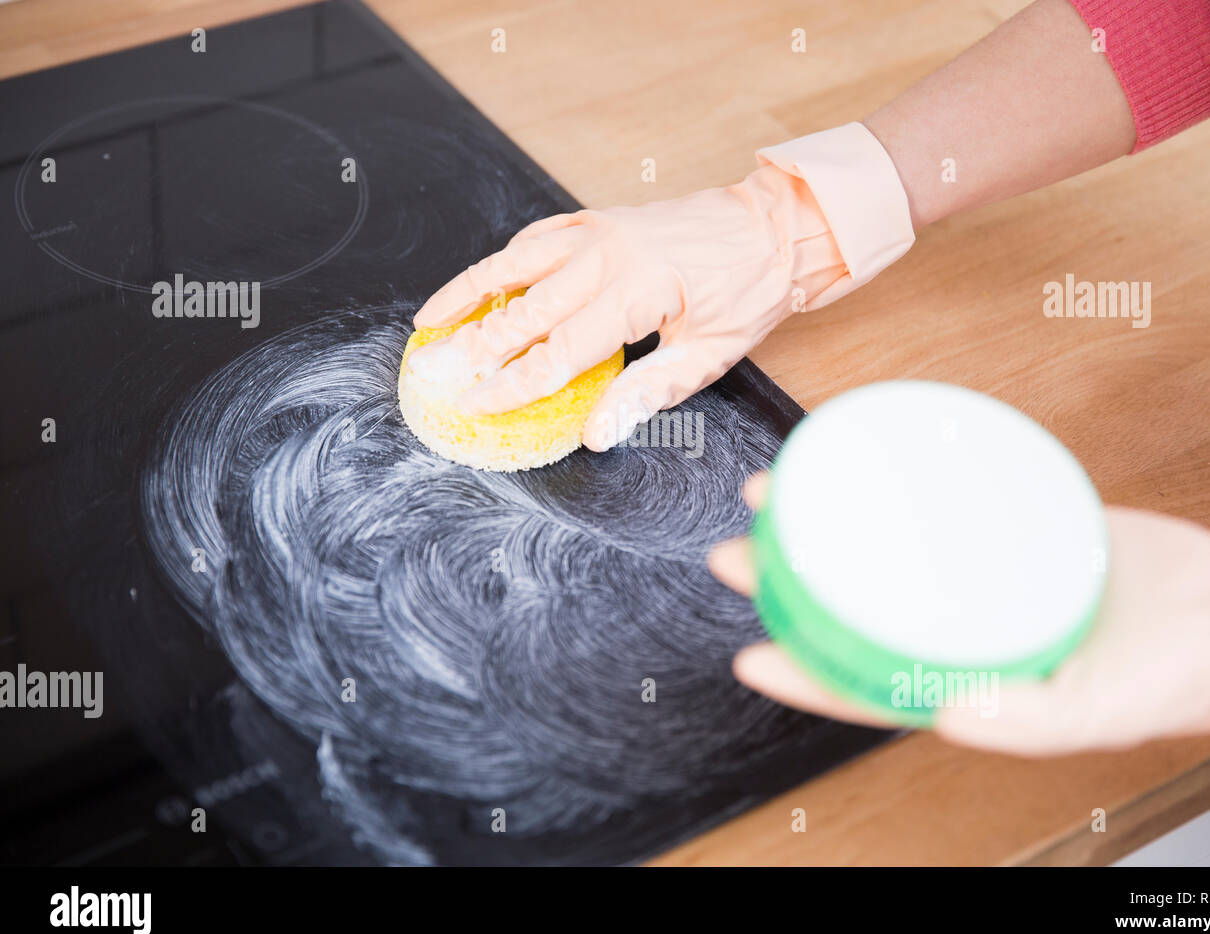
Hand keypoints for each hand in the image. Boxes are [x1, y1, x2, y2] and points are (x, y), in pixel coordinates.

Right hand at [408, 124, 913, 451]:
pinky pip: (537, 238)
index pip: (559, 352)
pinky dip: (504, 262)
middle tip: (432, 374)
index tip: (475, 406)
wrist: (773, 227)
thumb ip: (648, 393)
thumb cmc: (747, 293)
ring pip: (516, 262)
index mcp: (637, 292)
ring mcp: (599, 230)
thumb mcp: (710, 356)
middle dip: (475, 346)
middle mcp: (607, 255)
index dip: (512, 384)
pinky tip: (481, 285)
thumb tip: (596, 433)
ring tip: (429, 321)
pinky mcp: (598, 218)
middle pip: (525, 309)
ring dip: (469, 292)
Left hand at [710, 473, 1209, 754]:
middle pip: (856, 610)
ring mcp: (980, 579)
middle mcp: (961, 632)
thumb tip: (945, 713)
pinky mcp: (1007, 530)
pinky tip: (861, 465)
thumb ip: (1029, 717)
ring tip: (770, 495)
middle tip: (733, 552)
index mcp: (970, 685)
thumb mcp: (1100, 709)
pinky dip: (894, 490)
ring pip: (885, 555)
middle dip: (788, 585)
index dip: (805, 675)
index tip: (748, 650)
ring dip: (825, 527)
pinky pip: (937, 510)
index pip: (868, 687)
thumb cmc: (1176, 677)